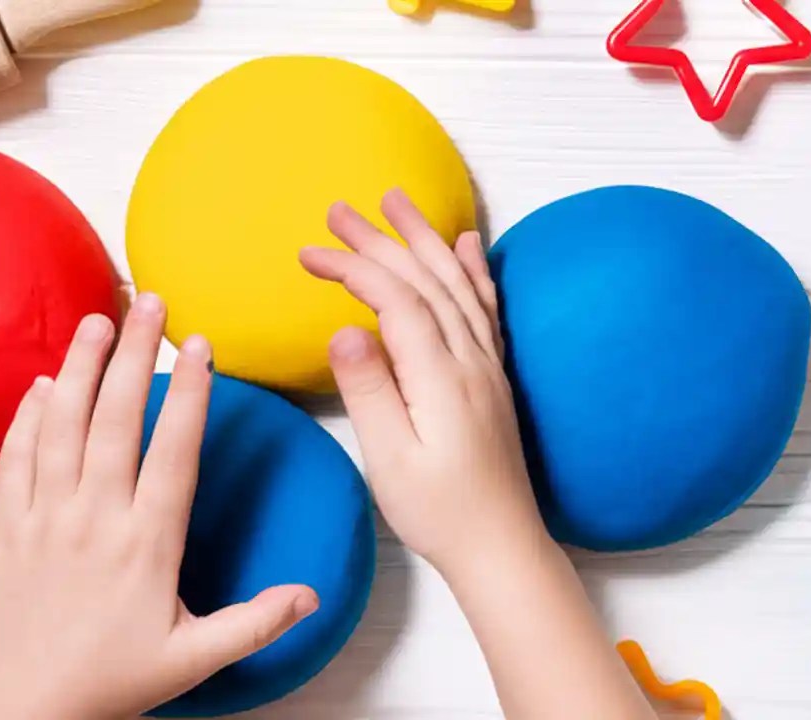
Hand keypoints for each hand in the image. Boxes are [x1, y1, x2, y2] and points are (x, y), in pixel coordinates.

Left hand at [0, 295, 317, 719]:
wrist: (25, 704)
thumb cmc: (111, 680)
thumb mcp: (195, 659)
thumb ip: (255, 623)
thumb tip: (312, 597)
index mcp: (146, 544)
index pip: (172, 450)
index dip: (187, 393)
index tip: (199, 346)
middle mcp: (95, 518)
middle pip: (115, 418)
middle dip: (133, 353)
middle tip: (149, 303)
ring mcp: (46, 517)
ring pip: (61, 425)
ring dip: (79, 367)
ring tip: (96, 321)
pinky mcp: (9, 526)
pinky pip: (15, 458)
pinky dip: (26, 416)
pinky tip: (40, 385)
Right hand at [299, 189, 544, 571]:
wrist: (501, 547)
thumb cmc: (439, 512)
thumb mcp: (391, 459)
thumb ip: (369, 390)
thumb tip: (345, 330)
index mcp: (440, 377)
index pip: (394, 299)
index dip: (353, 267)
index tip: (310, 251)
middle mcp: (470, 360)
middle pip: (425, 280)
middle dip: (380, 239)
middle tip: (338, 208)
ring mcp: (486, 366)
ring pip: (456, 285)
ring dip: (424, 240)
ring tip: (396, 202)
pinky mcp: (492, 378)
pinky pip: (485, 308)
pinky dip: (473, 270)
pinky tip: (467, 246)